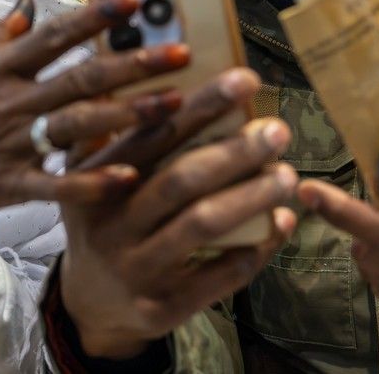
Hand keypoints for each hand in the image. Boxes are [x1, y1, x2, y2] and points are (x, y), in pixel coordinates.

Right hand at [0, 0, 190, 238]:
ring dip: (129, 115)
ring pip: (78, 125)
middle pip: (80, 78)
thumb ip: (2, 36)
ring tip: (174, 104)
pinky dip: (91, 182)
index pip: (54, 35)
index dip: (96, 16)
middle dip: (133, 64)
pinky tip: (129, 175)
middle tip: (181, 52)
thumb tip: (33, 1)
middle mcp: (7, 102)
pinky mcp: (8, 186)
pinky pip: (56, 185)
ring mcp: (8, 145)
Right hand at [60, 68, 298, 358]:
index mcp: (94, 181)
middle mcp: (111, 225)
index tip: (244, 81)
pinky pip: (218, 277)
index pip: (151, 135)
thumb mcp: (91, 174)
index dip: (200, 106)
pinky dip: (255, 248)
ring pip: (202, 226)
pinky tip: (281, 223)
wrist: (90, 302)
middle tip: (276, 131)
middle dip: (235, 152)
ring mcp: (135, 270)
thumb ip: (117, 129)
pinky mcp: (161, 308)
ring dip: (252, 197)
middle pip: (180, 180)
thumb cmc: (106, 218)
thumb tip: (160, 69)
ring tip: (287, 175)